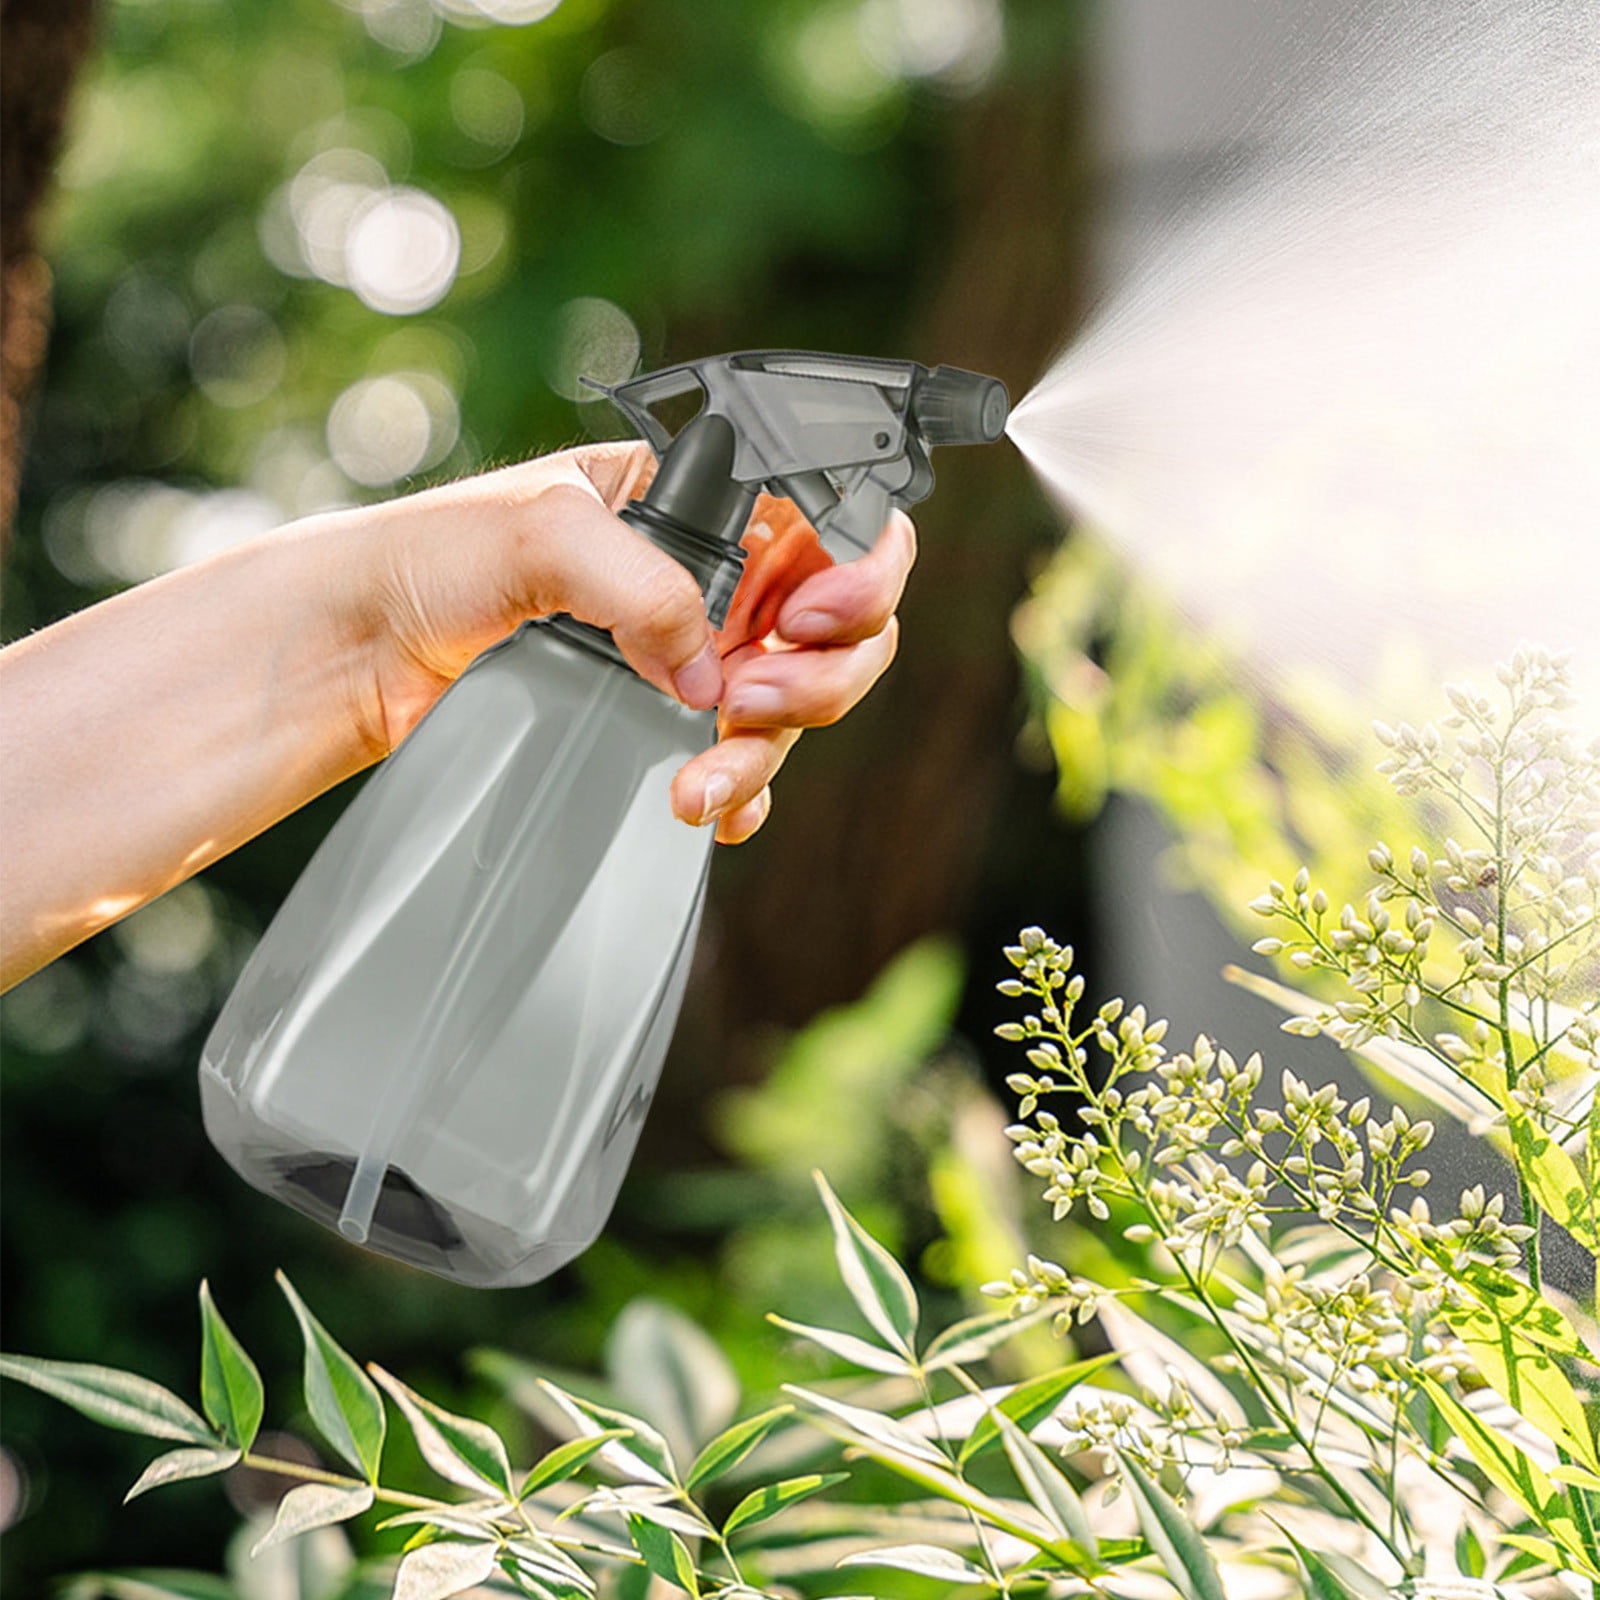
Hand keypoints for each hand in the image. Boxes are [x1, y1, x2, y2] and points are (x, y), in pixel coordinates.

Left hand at [343, 441, 912, 844]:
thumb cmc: (433, 558)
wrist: (360, 651)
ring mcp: (691, 656)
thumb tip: (710, 671)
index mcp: (699, 502)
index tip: (807, 623)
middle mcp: (711, 578)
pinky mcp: (661, 723)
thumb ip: (643, 582)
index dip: (855, 575)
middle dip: (816, 679)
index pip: (830, 525)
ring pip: (791, 708)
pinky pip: (743, 764)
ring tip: (699, 784)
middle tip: (743, 705)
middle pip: (834, 630)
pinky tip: (711, 811)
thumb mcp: (542, 531)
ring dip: (765, 752)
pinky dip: (744, 794)